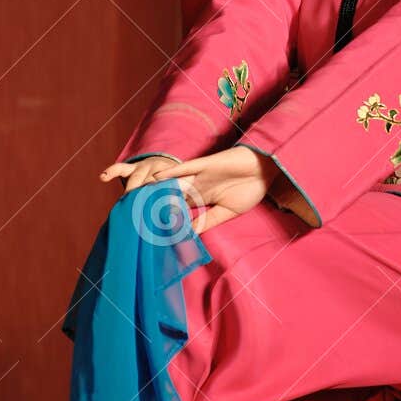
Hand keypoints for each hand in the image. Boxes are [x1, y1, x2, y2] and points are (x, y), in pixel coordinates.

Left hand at [102, 148, 280, 236]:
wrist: (265, 170)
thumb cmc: (249, 189)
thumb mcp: (227, 212)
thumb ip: (208, 221)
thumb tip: (190, 235)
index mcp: (201, 198)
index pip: (178, 209)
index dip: (164, 218)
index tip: (148, 229)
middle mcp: (195, 186)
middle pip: (169, 195)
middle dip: (153, 204)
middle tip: (135, 214)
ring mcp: (198, 174)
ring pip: (173, 181)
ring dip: (157, 189)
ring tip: (138, 197)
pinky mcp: (205, 164)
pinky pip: (185, 167)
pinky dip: (172, 172)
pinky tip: (157, 178)